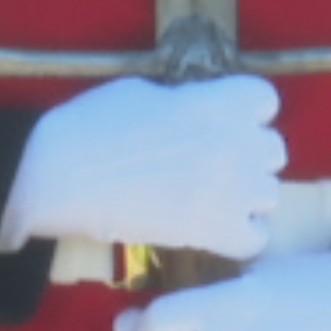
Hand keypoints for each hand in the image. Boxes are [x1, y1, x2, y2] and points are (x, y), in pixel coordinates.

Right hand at [0, 74, 283, 258]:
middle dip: (246, 155)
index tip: (220, 120)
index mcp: (215, 102)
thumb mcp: (139, 92)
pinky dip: (238, 235)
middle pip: (273, 149)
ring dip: (243, 196)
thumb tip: (196, 112)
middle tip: (208, 163)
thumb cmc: (88, 125)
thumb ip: (183, 101)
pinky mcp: (218, 232)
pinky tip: (209, 228)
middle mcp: (235, 144)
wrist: (58, 176)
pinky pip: (257, 237)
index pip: (264, 100)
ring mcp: (231, 191)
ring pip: (269, 193)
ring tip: (206, 198)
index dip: (244, 111)